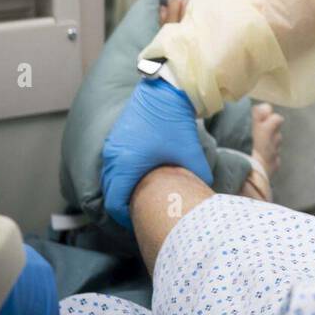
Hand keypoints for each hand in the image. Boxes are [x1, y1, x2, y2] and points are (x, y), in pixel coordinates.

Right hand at [101, 76, 210, 228]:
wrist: (165, 91)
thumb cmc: (176, 124)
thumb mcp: (190, 155)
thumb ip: (198, 177)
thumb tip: (205, 193)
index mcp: (125, 165)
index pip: (115, 203)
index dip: (125, 219)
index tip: (139, 223)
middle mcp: (113, 158)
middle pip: (110, 193)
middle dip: (123, 207)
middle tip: (140, 215)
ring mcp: (112, 147)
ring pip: (109, 179)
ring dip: (120, 191)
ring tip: (140, 198)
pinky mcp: (115, 138)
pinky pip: (112, 165)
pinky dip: (120, 176)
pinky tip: (138, 178)